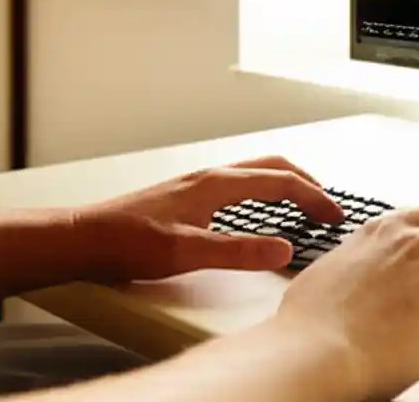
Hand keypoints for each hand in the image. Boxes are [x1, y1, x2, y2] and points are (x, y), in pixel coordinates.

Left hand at [72, 157, 344, 282]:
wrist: (84, 238)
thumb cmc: (129, 243)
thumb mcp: (188, 252)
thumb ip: (239, 251)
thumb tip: (285, 249)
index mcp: (218, 184)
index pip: (281, 182)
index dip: (314, 197)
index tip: (334, 216)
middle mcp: (211, 176)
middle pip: (273, 166)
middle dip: (306, 182)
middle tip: (327, 206)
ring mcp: (199, 183)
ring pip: (255, 171)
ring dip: (285, 183)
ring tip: (302, 204)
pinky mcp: (189, 195)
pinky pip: (240, 182)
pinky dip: (264, 189)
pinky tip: (257, 210)